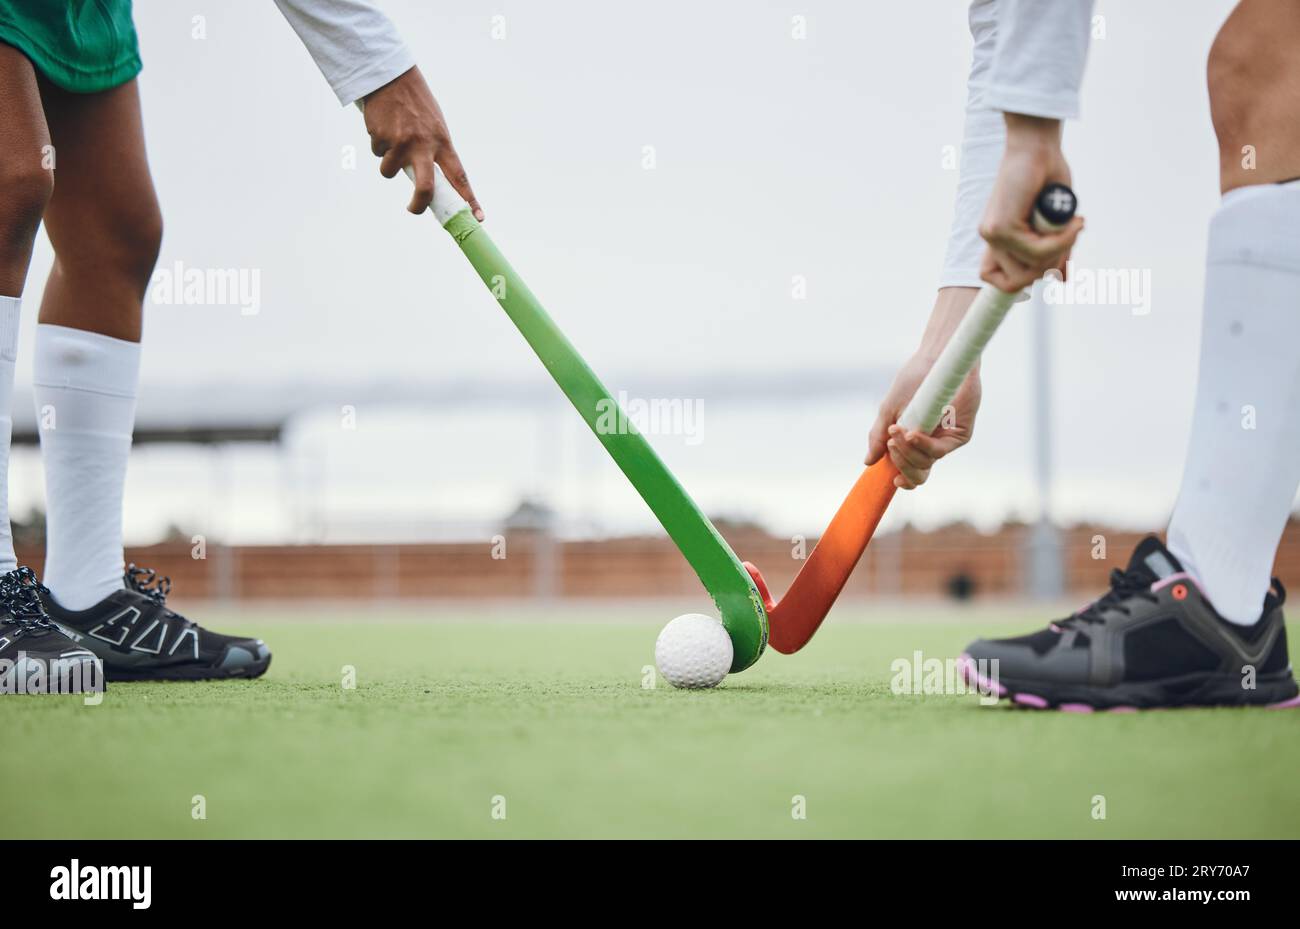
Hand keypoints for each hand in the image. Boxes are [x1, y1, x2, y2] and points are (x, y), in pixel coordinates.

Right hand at [362, 66, 482, 219]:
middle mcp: (423, 145)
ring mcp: (400, 142)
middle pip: (425, 188)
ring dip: (388, 163)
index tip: (478, 218)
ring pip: (390, 171)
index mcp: (442, 142)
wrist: (391, 76)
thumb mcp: (434, 126)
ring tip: (391, 140)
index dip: (469, 199)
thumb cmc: (416, 104)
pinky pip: (377, 153)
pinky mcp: (380, 138)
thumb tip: (431, 184)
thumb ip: (434, 152)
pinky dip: (378, 144)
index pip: (459, 176)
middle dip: (419, 204)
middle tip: (414, 209)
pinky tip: (382, 126)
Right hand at [866, 354, 981, 490]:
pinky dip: (922, 444)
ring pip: (926, 463)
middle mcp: (932, 445)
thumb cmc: (913, 380)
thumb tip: (868, 462)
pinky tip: (911, 433)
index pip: (911, 471)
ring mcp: (946, 440)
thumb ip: (879, 436)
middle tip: (890, 444)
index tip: (892, 480)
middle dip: (900, 463)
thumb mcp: (889, 410)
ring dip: (907, 451)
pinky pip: (939, 450)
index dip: (903, 479)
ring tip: (897, 431)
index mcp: (914, 443)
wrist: (936, 358)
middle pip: (919, 473)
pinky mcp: (960, 433)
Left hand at [978, 114, 1082, 292]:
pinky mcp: (1001, 227)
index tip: (1054, 265)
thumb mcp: (1054, 223)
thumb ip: (1054, 250)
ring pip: (1031, 267)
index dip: (1025, 279)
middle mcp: (991, 239)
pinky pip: (1036, 251)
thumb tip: (1061, 280)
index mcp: (998, 240)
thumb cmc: (1048, 179)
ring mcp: (993, 234)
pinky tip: (1073, 222)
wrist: (1038, 147)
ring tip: (1074, 225)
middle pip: (1018, 282)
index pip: (997, 280)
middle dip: (1052, 265)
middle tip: (1071, 237)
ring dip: (1061, 250)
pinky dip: (1062, 240)